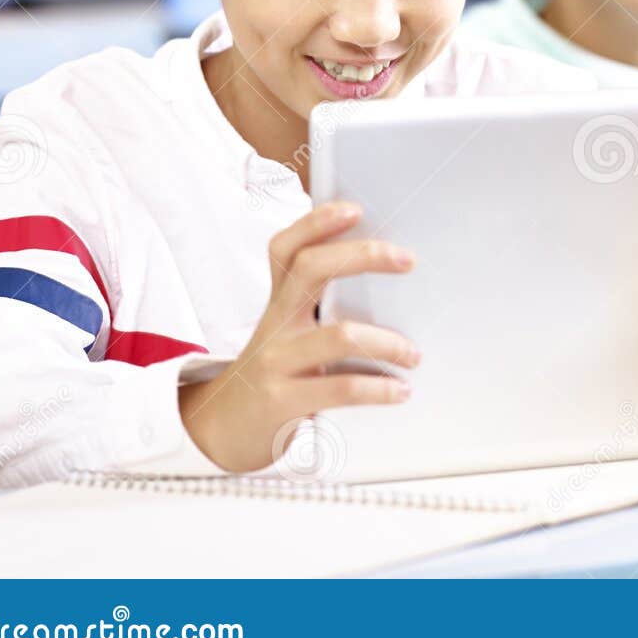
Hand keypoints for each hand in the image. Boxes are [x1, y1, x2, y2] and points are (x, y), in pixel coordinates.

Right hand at [178, 202, 420, 472]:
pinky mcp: (283, 400)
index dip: (316, 223)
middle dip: (364, 256)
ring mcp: (277, 361)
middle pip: (311, 269)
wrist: (223, 429)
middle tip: (408, 260)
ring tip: (414, 354)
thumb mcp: (288, 330)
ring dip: (388, 342)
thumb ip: (322, 304)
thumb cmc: (275, 370)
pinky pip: (341, 388)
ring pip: (339, 335)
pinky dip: (379, 388)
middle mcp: (275, 323)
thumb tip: (389, 276)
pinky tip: (400, 390)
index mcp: (279, 300)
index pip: (286, 248)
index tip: (355, 209)